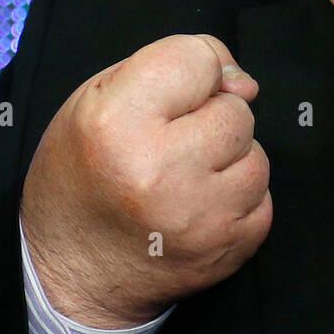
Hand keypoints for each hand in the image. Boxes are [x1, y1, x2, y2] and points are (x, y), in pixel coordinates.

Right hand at [19, 34, 271, 326]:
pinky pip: (264, 199)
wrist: (70, 274)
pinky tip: (197, 207)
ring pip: (257, 155)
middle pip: (235, 108)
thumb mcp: (95, 100)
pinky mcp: (228, 248)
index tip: (171, 94)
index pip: (196, 59)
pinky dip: (238, 199)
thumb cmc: (82, 175)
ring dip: (229, 160)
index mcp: (116, 124)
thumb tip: (244, 81)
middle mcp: (160, 170)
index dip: (191, 71)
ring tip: (184, 178)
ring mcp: (199, 215)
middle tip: (170, 146)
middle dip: (211, 119)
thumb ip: (171, 66)